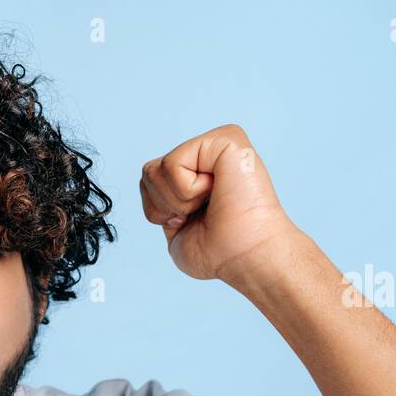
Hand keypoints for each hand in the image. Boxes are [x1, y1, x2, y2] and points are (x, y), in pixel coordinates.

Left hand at [140, 124, 301, 283]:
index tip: (193, 221)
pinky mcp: (225, 138)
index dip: (160, 211)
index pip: (149, 181)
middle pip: (148, 172)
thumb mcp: (176, 230)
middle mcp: (207, 153)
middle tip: (201, 214)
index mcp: (197, 172)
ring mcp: (216, 143)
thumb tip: (151, 172)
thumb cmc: (220, 250)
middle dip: (165, 205)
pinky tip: (216, 192)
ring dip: (177, 200)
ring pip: (156, 168)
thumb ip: (160, 201)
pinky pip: (172, 163)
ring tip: (210, 204)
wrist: (248, 256)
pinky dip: (186, 191)